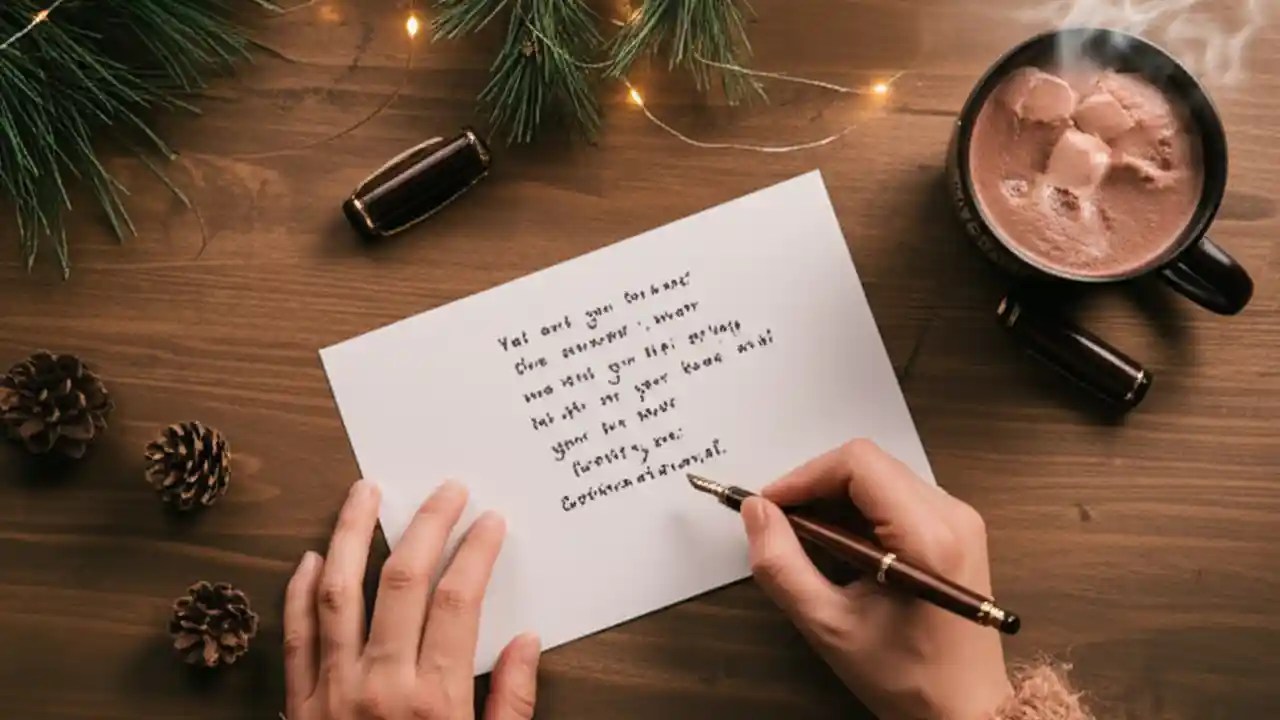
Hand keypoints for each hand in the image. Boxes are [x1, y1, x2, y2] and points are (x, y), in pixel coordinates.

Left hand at [284, 480, 540, 719]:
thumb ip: (512, 702)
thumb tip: (526, 642)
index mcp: (435, 699)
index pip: (458, 601)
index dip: (476, 552)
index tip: (489, 523)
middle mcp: (381, 685)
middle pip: (403, 581)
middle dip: (428, 526)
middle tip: (447, 492)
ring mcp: (334, 691)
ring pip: (339, 594)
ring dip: (352, 534)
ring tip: (365, 493)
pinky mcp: (299, 707)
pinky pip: (296, 636)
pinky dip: (301, 592)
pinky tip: (312, 559)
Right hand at [742, 440, 1011, 719]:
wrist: (965, 711)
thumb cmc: (905, 677)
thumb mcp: (830, 626)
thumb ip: (782, 566)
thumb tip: (755, 511)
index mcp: (928, 536)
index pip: (858, 464)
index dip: (804, 476)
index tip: (769, 507)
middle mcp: (952, 514)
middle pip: (869, 465)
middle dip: (816, 487)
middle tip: (780, 525)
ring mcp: (959, 520)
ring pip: (881, 477)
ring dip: (836, 499)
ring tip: (807, 540)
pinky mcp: (957, 531)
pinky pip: (898, 497)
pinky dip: (859, 511)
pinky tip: (840, 547)